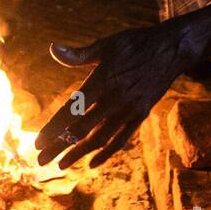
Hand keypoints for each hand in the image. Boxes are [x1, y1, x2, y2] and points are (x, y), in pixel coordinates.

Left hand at [34, 13, 210, 168]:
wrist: (172, 48)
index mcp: (102, 80)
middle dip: (59, 145)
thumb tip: (52, 48)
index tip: (37, 142)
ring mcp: (129, 108)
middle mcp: (114, 98)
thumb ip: (79, 54)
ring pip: (100, 137)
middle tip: (40, 159)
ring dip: (78, 153)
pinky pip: (122, 138)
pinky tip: (92, 163)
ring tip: (61, 165)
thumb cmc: (135, 44)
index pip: (72, 109)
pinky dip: (107, 152)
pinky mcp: (141, 114)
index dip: (53, 128)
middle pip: (81, 128)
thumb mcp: (106, 44)